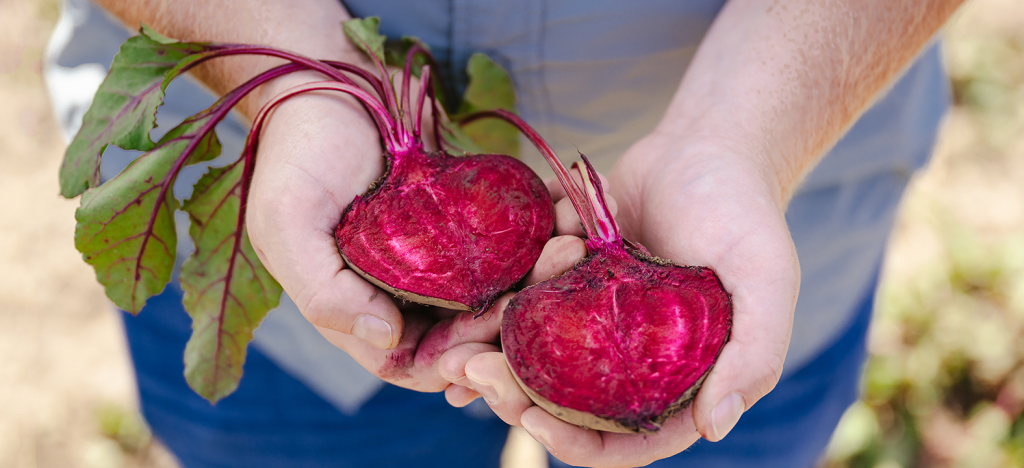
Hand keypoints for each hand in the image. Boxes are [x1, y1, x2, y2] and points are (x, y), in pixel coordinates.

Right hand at [244, 73, 598, 391]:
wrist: (323, 86)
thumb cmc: (295, 157)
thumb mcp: (289, 226)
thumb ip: (325, 291)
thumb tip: (386, 339)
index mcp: (361, 311)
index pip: (418, 361)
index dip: (458, 360)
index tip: (493, 331)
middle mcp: (407, 293)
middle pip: (470, 329)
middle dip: (516, 314)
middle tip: (554, 277)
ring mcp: (440, 257)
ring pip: (500, 286)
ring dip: (539, 272)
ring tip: (573, 242)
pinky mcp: (466, 219)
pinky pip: (510, 237)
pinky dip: (540, 229)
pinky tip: (565, 209)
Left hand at [443, 132, 798, 466]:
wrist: (705, 146)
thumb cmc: (744, 215)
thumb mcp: (766, 281)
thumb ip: (753, 354)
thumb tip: (716, 427)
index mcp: (675, 378)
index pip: (624, 438)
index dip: (578, 443)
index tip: (534, 423)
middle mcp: (628, 359)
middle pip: (565, 403)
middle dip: (515, 398)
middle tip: (474, 375)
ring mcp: (592, 320)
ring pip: (533, 359)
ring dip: (490, 360)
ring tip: (451, 353)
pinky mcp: (565, 281)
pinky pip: (523, 305)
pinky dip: (492, 312)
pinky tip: (459, 315)